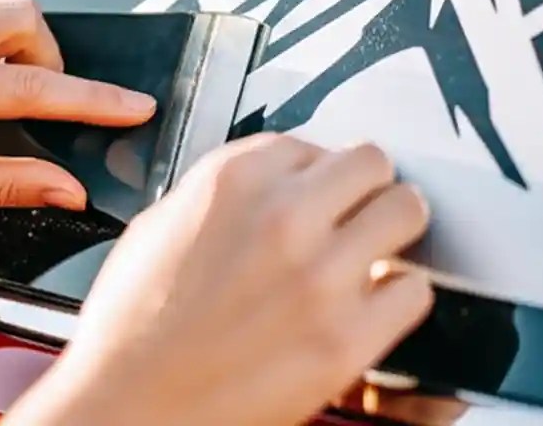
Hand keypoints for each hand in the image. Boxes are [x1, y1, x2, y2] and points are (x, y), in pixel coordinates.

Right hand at [2, 134, 433, 425]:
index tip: (315, 198)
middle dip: (366, 190)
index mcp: (234, 178)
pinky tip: (373, 308)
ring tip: (377, 255)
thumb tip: (276, 185)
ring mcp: (320, 274)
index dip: (316, 176)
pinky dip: (399, 298)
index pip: (313, 144)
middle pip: (372, 162)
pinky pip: (413, 290)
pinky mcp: (346, 337)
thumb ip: (227, 195)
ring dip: (393, 233)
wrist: (128, 408)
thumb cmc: (132, 329)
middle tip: (359, 217)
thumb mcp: (162, 226)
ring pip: (406, 210)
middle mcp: (282, 214)